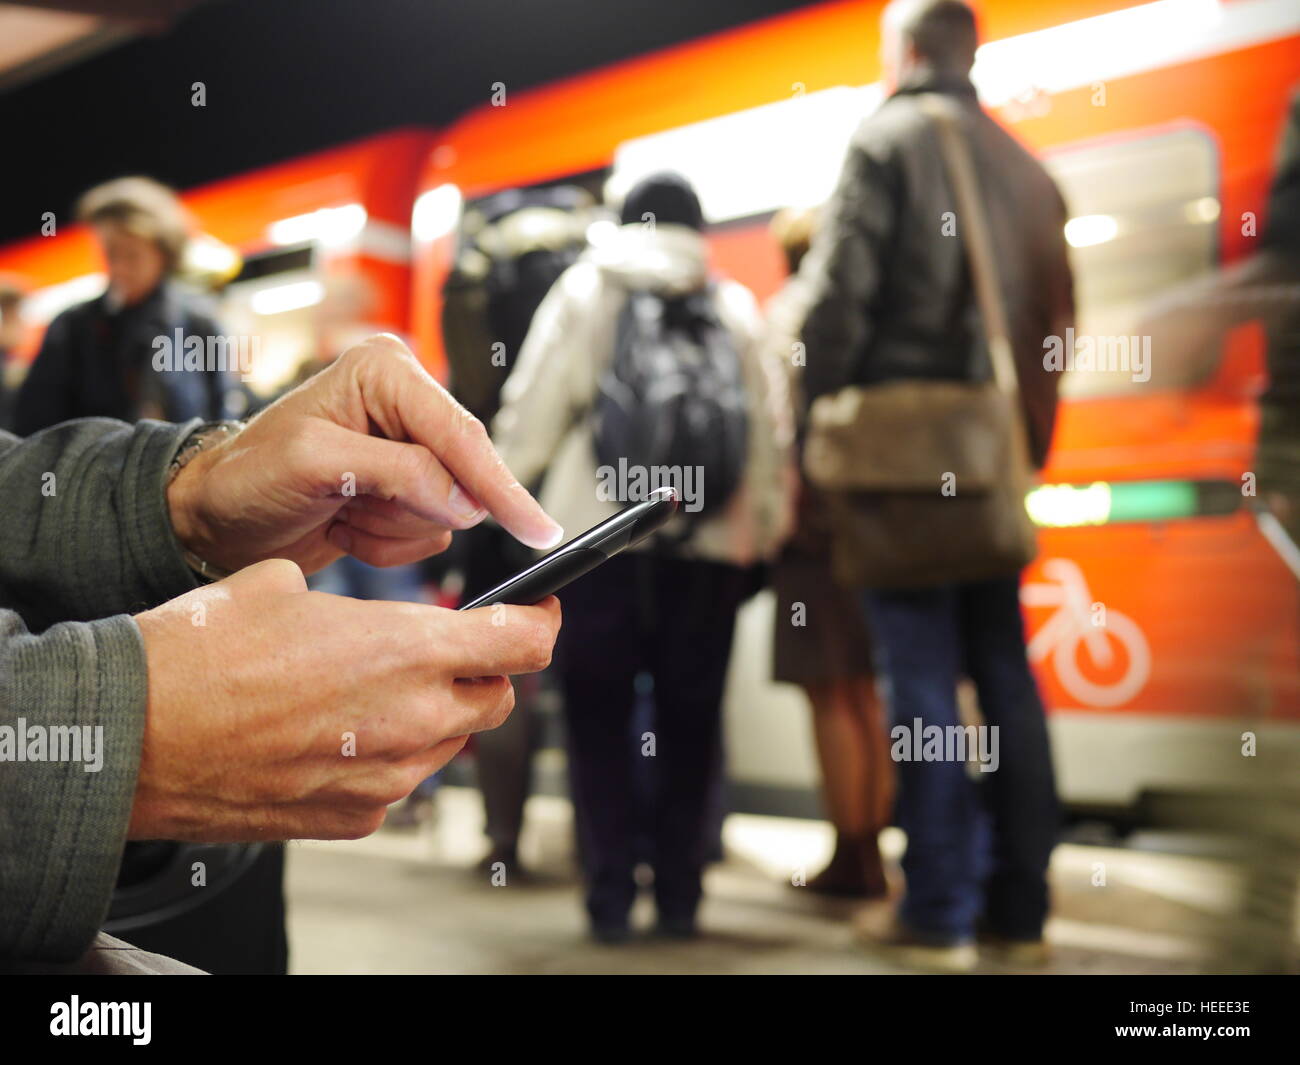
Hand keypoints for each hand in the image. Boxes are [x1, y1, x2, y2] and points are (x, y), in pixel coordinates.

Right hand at [130, 559, 560, 840]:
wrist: (133, 738)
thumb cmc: (200, 657)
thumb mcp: (286, 588)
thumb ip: (361, 610)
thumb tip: (376, 621)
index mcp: (404, 650)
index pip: (523, 643)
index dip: (541, 622)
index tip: (539, 611)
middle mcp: (412, 720)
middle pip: (498, 697)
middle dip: (482, 670)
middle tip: (443, 650)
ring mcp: (388, 777)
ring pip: (453, 743)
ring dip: (436, 715)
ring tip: (372, 692)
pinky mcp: (358, 817)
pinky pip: (404, 781)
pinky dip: (392, 756)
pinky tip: (341, 734)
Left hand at [168, 333, 562, 574]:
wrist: (216, 521)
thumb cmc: (248, 479)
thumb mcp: (314, 464)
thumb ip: (397, 473)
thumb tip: (465, 500)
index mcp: (386, 373)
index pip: (460, 435)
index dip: (500, 486)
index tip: (539, 530)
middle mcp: (406, 404)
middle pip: (462, 476)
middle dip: (409, 506)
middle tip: (349, 507)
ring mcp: (410, 451)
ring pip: (448, 513)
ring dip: (390, 527)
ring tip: (339, 511)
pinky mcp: (407, 491)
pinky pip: (430, 535)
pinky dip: (385, 543)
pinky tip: (345, 523)